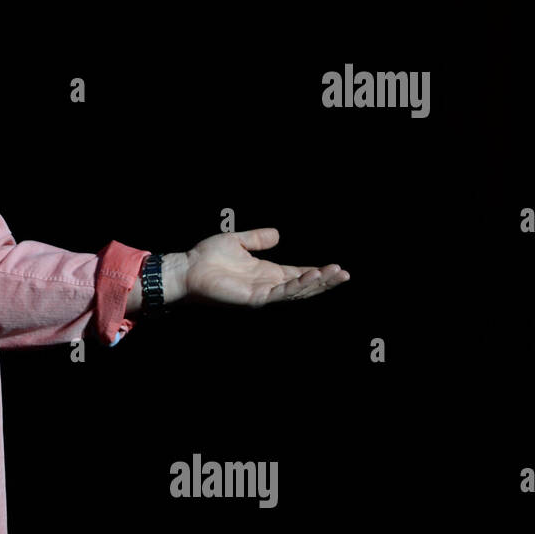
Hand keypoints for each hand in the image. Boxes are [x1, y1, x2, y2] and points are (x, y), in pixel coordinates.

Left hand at [180, 228, 348, 306]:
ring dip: (318, 284)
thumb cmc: (208, 257)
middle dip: (326, 280)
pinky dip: (298, 286)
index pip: (298, 274)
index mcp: (267, 273)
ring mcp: (263, 294)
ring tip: (337, 274)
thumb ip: (258, 239)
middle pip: (304, 285)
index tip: (337, 268)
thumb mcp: (238, 242)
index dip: (318, 272)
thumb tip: (278, 234)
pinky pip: (282, 294)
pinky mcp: (255, 299)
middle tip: (346, 274)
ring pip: (298, 291)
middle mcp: (268, 285)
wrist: (188, 268)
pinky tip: (313, 276)